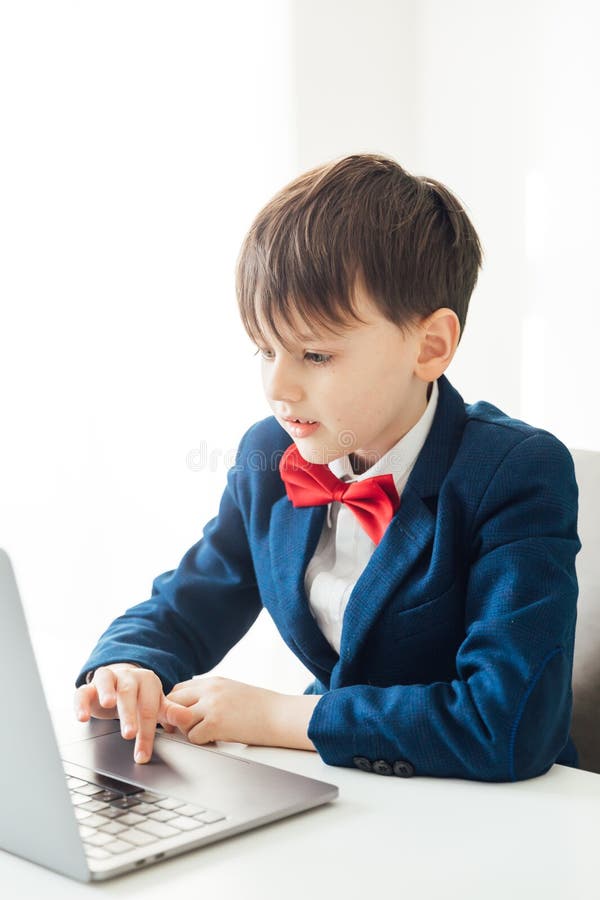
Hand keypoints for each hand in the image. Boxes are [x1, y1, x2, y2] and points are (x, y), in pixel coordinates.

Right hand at [74, 663, 180, 763]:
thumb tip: (188, 719)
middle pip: (129, 694)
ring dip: (107, 693)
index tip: (143, 754)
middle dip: (129, 715)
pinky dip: (81, 703)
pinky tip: (82, 717)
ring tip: (108, 705)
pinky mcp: (90, 686)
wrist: (122, 681)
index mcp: (148, 681)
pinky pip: (83, 691)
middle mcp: (128, 676)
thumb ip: (170, 712)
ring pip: (107, 683)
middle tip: (130, 734)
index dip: (147, 732)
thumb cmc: (141, 696)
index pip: (149, 708)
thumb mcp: (157, 704)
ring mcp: (108, 679)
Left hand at [163, 676, 318, 749]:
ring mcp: (211, 705)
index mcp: (214, 681)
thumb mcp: (233, 691)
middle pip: (173, 702)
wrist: (280, 715)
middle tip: (179, 729)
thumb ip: (212, 694)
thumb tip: (191, 707)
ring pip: (180, 720)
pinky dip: (200, 741)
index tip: (177, 716)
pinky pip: (193, 736)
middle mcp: (210, 690)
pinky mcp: (215, 723)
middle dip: (173, 717)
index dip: (175, 704)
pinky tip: (214, 739)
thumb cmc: (261, 707)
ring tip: (204, 734)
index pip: (179, 689)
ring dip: (188, 730)